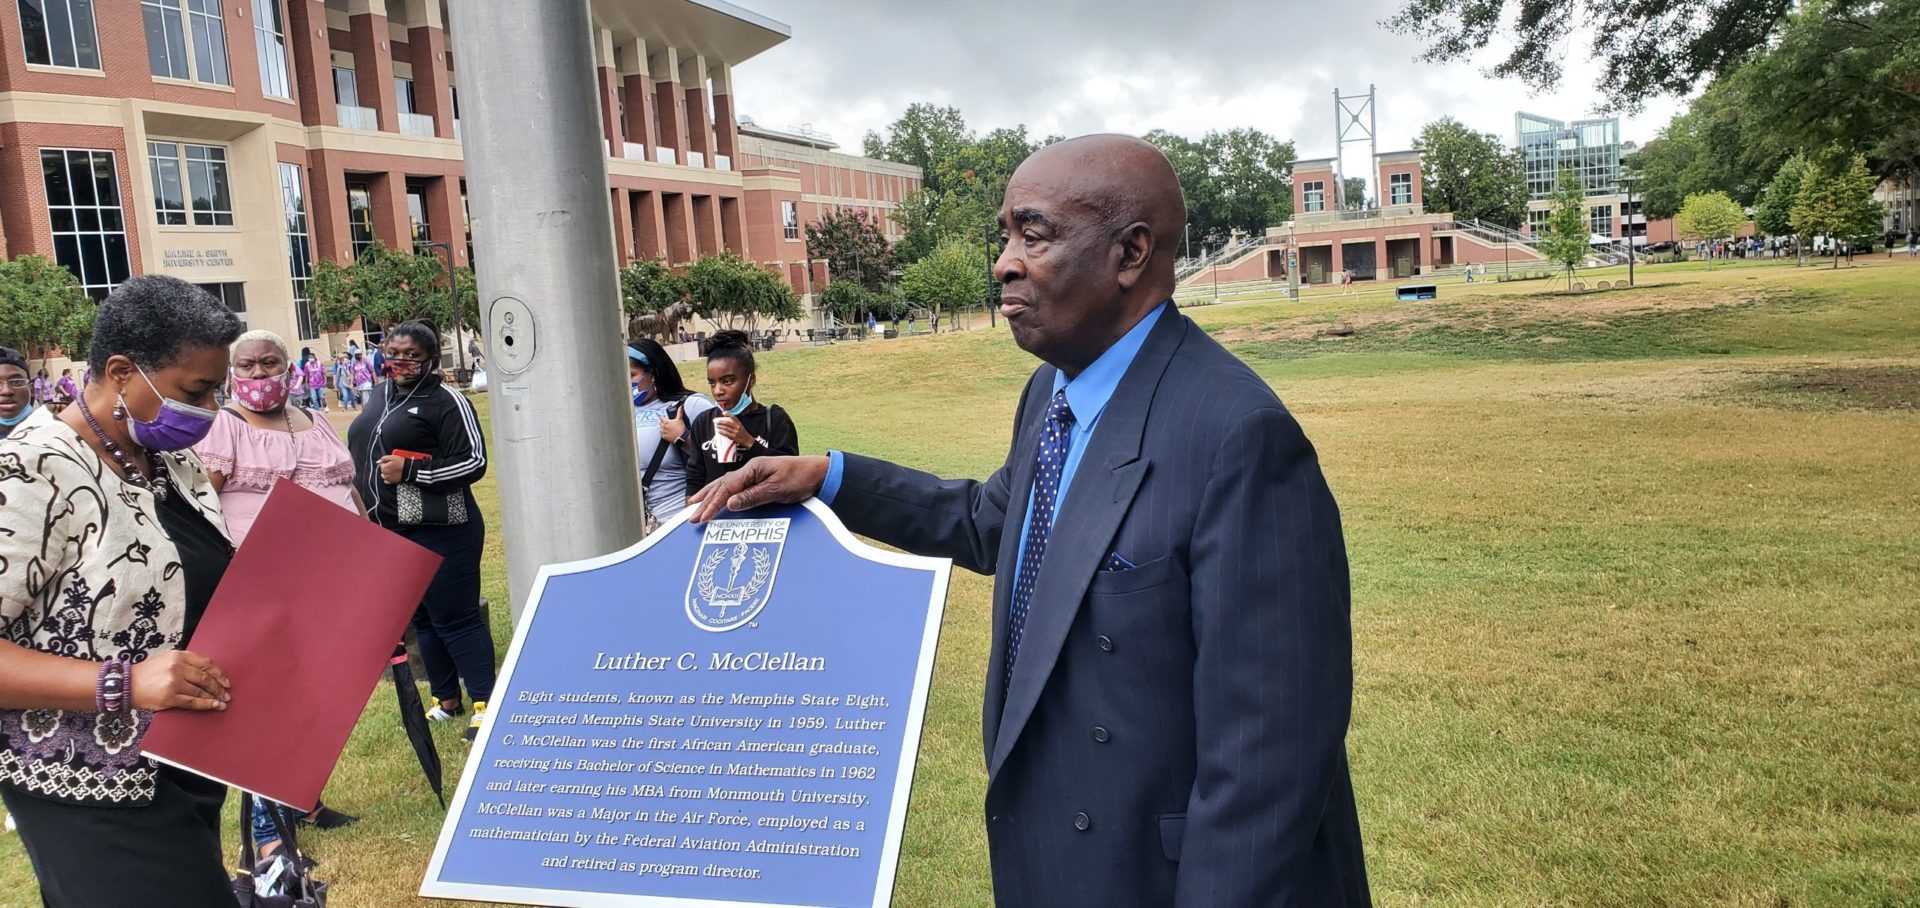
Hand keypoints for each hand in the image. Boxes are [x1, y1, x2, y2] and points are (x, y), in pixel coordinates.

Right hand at [130, 650, 229, 711]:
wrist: (125, 684)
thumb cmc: (147, 673)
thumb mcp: (166, 660)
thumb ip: (185, 663)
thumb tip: (207, 672)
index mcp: (178, 656)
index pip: (205, 663)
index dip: (218, 673)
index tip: (226, 680)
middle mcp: (177, 668)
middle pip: (205, 678)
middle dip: (219, 687)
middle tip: (227, 693)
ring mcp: (173, 683)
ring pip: (201, 691)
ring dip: (215, 697)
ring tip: (223, 701)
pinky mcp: (169, 698)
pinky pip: (193, 702)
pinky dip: (206, 705)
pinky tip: (215, 706)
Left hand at [378, 454, 406, 483]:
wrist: (409, 470)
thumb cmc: (401, 463)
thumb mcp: (392, 457)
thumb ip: (383, 458)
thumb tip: (378, 461)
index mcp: (384, 468)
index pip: (381, 464)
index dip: (386, 462)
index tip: (391, 462)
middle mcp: (385, 474)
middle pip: (383, 470)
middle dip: (386, 467)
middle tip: (393, 465)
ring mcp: (388, 479)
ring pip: (384, 475)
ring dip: (387, 473)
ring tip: (393, 470)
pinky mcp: (392, 482)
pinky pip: (387, 481)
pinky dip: (388, 478)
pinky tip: (392, 475)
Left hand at [659, 409, 685, 444]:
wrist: (681, 437)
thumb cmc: (680, 429)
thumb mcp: (680, 419)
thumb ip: (679, 412)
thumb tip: (680, 408)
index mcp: (666, 422)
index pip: (661, 417)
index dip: (662, 416)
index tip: (664, 416)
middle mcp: (664, 427)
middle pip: (660, 423)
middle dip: (662, 421)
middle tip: (664, 421)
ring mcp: (664, 432)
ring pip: (660, 429)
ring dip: (662, 427)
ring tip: (665, 427)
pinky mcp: (665, 437)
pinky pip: (662, 434)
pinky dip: (663, 433)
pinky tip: (665, 432)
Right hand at [686, 455, 829, 522]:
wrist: (818, 472)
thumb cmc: (800, 478)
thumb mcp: (777, 489)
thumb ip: (753, 496)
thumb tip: (729, 503)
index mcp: (752, 469)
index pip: (726, 488)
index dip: (712, 504)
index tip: (702, 518)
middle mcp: (750, 470)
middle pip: (721, 486)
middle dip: (705, 501)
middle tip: (691, 516)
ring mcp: (753, 474)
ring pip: (725, 485)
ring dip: (709, 495)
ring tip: (694, 505)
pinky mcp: (758, 480)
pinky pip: (735, 487)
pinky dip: (722, 494)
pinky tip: (717, 498)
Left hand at [715, 416, 754, 448]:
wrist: (747, 440)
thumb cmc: (743, 433)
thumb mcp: (740, 426)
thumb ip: (734, 423)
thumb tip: (726, 420)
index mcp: (739, 423)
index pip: (733, 417)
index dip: (728, 414)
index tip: (723, 413)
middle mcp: (737, 427)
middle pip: (727, 423)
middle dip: (720, 421)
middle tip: (716, 421)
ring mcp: (735, 432)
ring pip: (725, 428)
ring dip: (719, 426)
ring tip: (716, 425)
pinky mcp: (734, 436)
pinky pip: (726, 433)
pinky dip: (721, 432)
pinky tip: (718, 431)